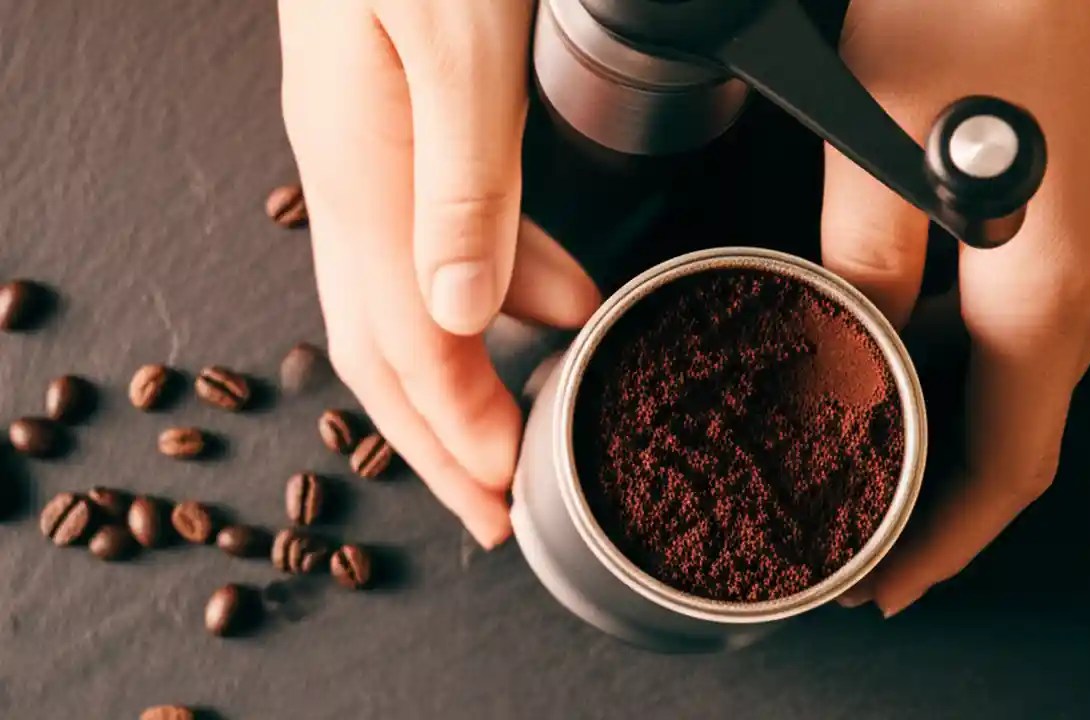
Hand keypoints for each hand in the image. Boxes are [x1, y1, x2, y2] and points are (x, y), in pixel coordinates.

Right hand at [278, 0, 599, 547]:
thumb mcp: (450, 39)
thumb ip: (462, 175)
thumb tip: (466, 308)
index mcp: (364, 171)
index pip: (404, 342)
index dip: (456, 431)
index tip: (503, 498)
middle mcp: (358, 177)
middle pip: (387, 348)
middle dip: (442, 441)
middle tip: (492, 513)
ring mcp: (377, 154)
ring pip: (414, 304)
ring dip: (471, 380)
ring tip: (525, 435)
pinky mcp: (408, 127)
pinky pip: (445, 240)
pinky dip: (500, 293)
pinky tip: (555, 302)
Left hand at [825, 1, 1089, 614]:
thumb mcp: (884, 134)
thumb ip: (861, 255)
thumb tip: (842, 333)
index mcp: (1053, 288)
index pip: (1007, 468)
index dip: (946, 543)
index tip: (888, 583)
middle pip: (1021, 426)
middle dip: (936, 488)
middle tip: (856, 511)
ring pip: (1025, 364)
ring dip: (950, 412)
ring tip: (865, 426)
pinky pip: (1036, 302)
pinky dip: (972, 343)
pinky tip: (912, 321)